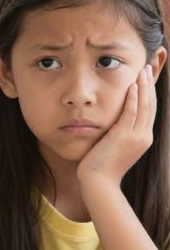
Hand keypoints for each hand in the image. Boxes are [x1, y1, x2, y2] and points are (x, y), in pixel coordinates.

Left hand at [77, 65, 155, 190]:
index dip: (149, 92)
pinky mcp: (124, 137)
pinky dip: (133, 98)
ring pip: (144, 106)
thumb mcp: (114, 145)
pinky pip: (131, 113)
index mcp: (143, 137)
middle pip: (151, 105)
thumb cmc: (101, 165)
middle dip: (150, 84)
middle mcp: (144, 136)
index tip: (147, 76)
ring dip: (144, 87)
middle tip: (149, 66)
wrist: (99, 183)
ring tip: (143, 70)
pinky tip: (132, 85)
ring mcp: (136, 137)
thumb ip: (118, 131)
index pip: (149, 109)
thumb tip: (113, 120)